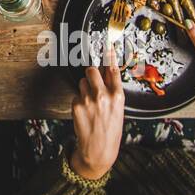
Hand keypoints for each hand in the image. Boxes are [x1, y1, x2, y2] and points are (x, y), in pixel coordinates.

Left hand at [68, 46, 123, 179]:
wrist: (98, 150)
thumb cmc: (110, 130)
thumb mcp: (118, 109)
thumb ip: (112, 90)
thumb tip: (105, 72)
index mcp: (118, 96)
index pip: (113, 69)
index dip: (109, 55)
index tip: (107, 44)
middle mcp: (104, 96)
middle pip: (91, 70)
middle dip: (91, 72)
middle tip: (93, 80)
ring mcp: (89, 100)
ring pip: (82, 82)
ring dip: (84, 88)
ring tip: (91, 103)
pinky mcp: (77, 105)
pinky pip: (76, 95)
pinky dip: (79, 101)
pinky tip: (85, 112)